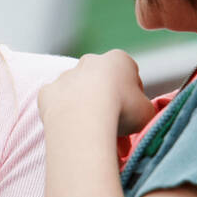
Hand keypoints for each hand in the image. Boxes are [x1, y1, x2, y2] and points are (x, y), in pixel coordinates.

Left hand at [38, 50, 156, 137]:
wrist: (84, 117)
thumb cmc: (122, 111)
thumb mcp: (148, 111)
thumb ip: (145, 108)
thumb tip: (139, 113)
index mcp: (119, 59)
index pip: (130, 77)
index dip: (133, 100)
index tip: (132, 117)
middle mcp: (90, 61)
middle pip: (102, 84)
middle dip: (108, 105)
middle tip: (113, 130)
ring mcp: (66, 75)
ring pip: (79, 95)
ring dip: (86, 112)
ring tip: (93, 136)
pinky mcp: (47, 92)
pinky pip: (58, 105)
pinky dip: (64, 116)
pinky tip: (72, 130)